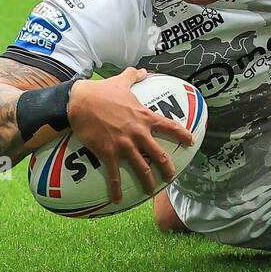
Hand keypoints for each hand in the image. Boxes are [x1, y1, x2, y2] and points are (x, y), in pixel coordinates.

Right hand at [67, 68, 195, 202]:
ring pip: (141, 167)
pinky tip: (117, 201)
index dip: (182, 135)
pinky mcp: (108, 153)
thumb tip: (142, 70)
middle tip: (172, 176)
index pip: (170, 126)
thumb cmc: (101, 91)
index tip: (191, 142)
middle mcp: (138, 132)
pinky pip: (114, 175)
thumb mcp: (121, 80)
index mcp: (144, 117)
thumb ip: (134, 76)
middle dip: (168, 168)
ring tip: (150, 191)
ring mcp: (124, 144)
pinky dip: (116, 189)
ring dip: (148, 181)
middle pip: (159, 154)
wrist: (80, 101)